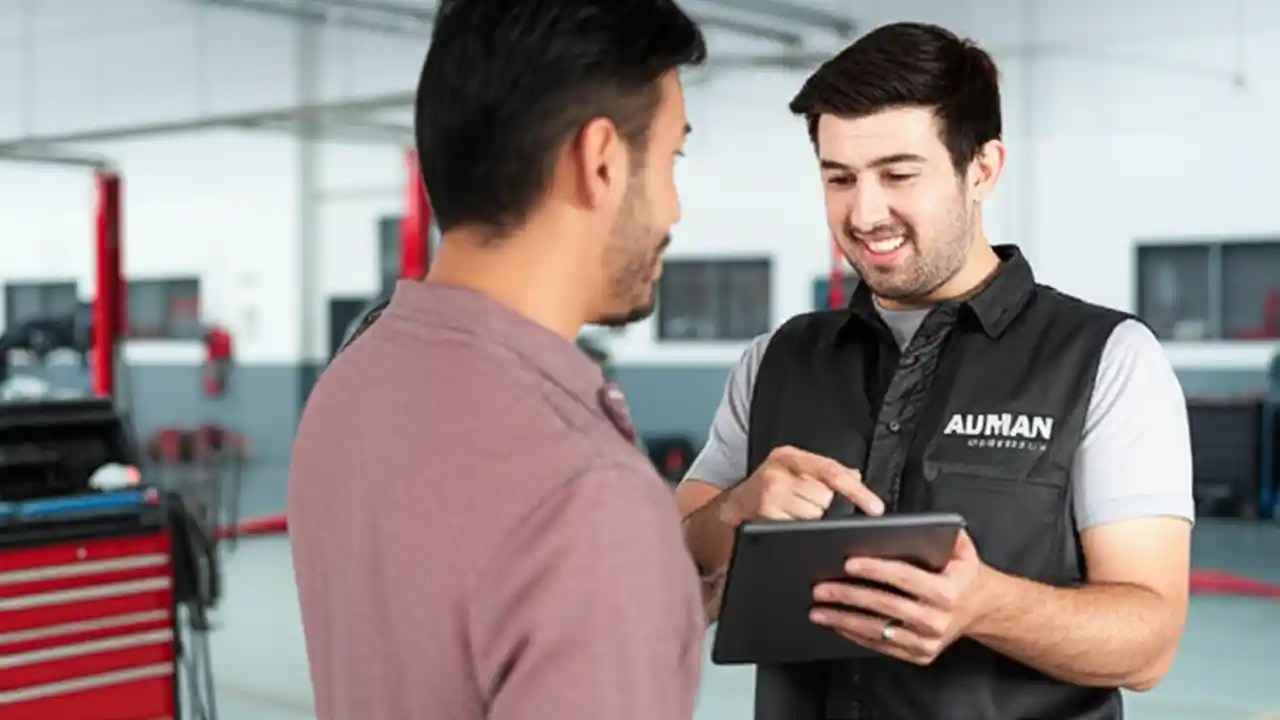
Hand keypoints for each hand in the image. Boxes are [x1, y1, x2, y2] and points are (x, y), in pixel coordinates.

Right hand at [722, 445, 882, 524]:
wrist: (731, 507)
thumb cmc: (767, 489)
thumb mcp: (794, 471)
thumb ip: (826, 472)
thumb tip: (855, 477)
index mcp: (789, 456)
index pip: (832, 472)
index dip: (857, 491)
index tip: (875, 508)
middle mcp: (778, 471)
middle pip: (824, 497)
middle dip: (820, 505)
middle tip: (801, 503)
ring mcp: (769, 494)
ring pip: (813, 515)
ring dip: (808, 519)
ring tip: (790, 513)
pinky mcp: (764, 516)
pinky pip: (798, 528)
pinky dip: (796, 528)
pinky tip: (784, 522)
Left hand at [809, 530, 986, 665]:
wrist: (981, 609)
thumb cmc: (963, 576)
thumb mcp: (963, 550)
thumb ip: (947, 533)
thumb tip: (925, 522)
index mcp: (947, 592)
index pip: (904, 577)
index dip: (875, 569)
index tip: (848, 563)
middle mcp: (937, 620)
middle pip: (884, 605)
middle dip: (848, 595)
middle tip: (820, 587)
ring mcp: (927, 641)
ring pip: (878, 630)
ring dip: (844, 619)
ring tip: (819, 609)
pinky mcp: (918, 654)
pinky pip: (881, 646)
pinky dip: (854, 635)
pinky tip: (836, 624)